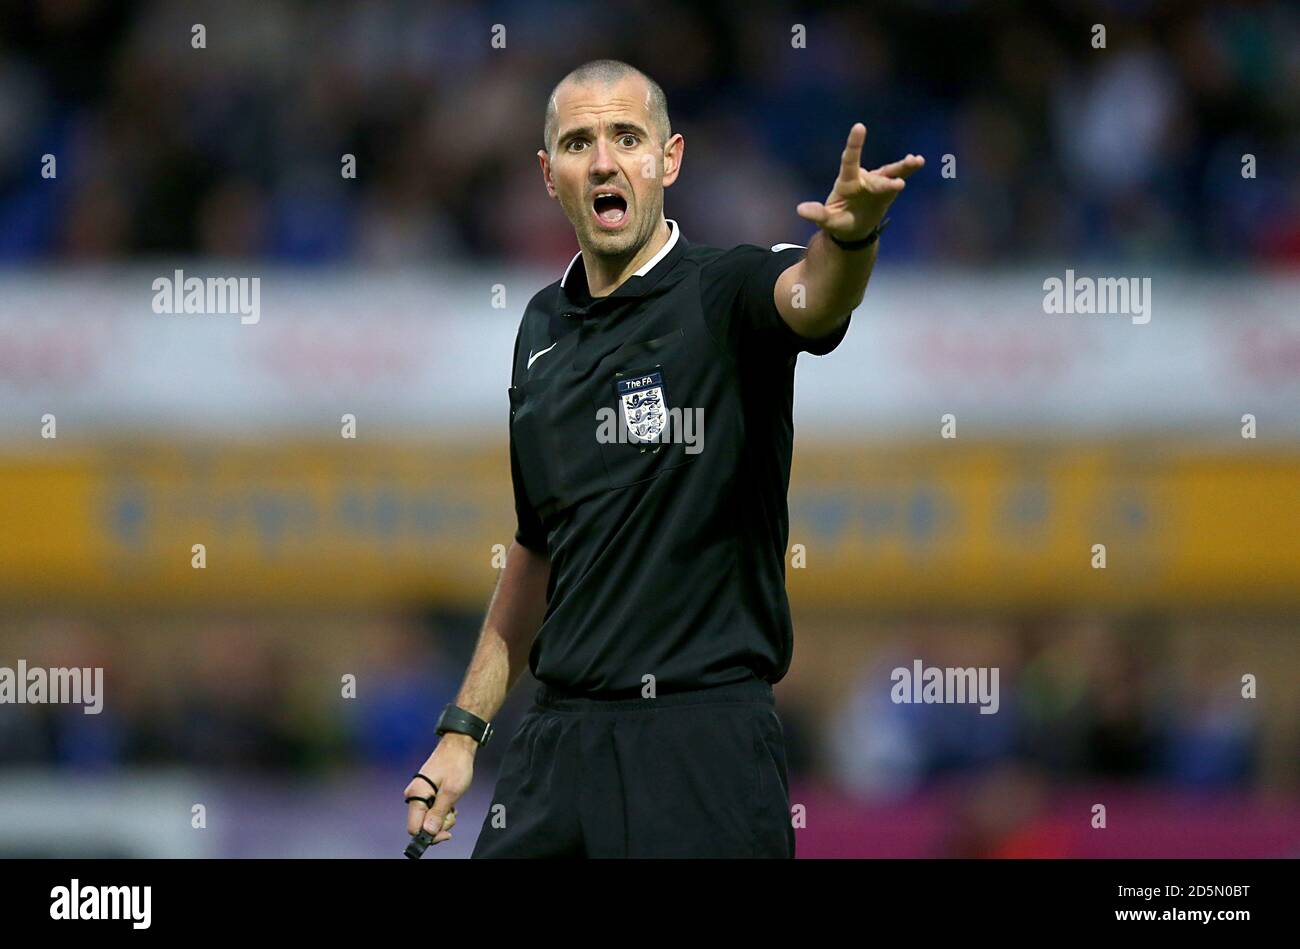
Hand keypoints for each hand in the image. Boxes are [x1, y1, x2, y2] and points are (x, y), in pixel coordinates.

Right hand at [404, 733, 476, 844]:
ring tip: (453, 806)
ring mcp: (419, 793)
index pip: (414, 828)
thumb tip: (428, 832)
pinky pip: (431, 809)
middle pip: (421, 824)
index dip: (430, 834)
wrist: (458, 745)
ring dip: (442, 818)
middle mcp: (413, 795)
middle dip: (438, 825)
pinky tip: (451, 802)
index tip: (447, 833)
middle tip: (453, 814)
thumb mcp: (451, 792)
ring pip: (427, 818)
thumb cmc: (456, 764)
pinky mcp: (425, 792)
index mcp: (416, 795)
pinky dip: (442, 810)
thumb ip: (439, 813)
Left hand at [796, 123, 923, 241]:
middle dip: (886, 183)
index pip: (849, 161)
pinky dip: (908, 170)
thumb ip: (818, 214)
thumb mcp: (828, 222)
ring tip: (916, 161)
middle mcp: (862, 178)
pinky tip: (918, 161)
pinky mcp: (888, 187)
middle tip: (898, 186)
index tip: (859, 126)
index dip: (854, 144)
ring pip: (890, 172)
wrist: (854, 228)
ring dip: (903, 167)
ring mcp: (876, 181)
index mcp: (846, 183)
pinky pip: (899, 176)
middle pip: (876, 177)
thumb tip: (800, 210)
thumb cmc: (839, 223)